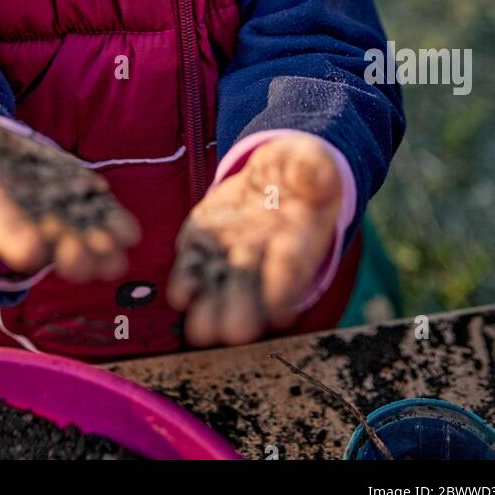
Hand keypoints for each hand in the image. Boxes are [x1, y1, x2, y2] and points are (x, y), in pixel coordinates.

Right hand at [0, 89, 140, 282]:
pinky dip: (112, 224)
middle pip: (45, 237)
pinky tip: (131, 233)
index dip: (13, 236)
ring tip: (118, 256)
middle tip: (91, 263)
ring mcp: (49, 210)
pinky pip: (95, 214)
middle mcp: (18, 216)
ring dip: (97, 246)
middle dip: (67, 251)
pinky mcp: (74, 198)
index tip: (33, 253)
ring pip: (76, 233)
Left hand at [167, 136, 342, 345]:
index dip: (285, 286)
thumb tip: (313, 174)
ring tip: (201, 330)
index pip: (292, 266)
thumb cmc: (302, 171)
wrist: (274, 173)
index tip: (279, 308)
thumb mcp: (313, 162)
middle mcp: (262, 255)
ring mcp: (230, 252)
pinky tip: (181, 295)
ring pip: (220, 284)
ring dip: (211, 308)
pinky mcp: (202, 241)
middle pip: (252, 287)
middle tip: (234, 333)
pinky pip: (193, 264)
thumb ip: (313, 169)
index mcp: (298, 239)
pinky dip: (187, 281)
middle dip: (242, 309)